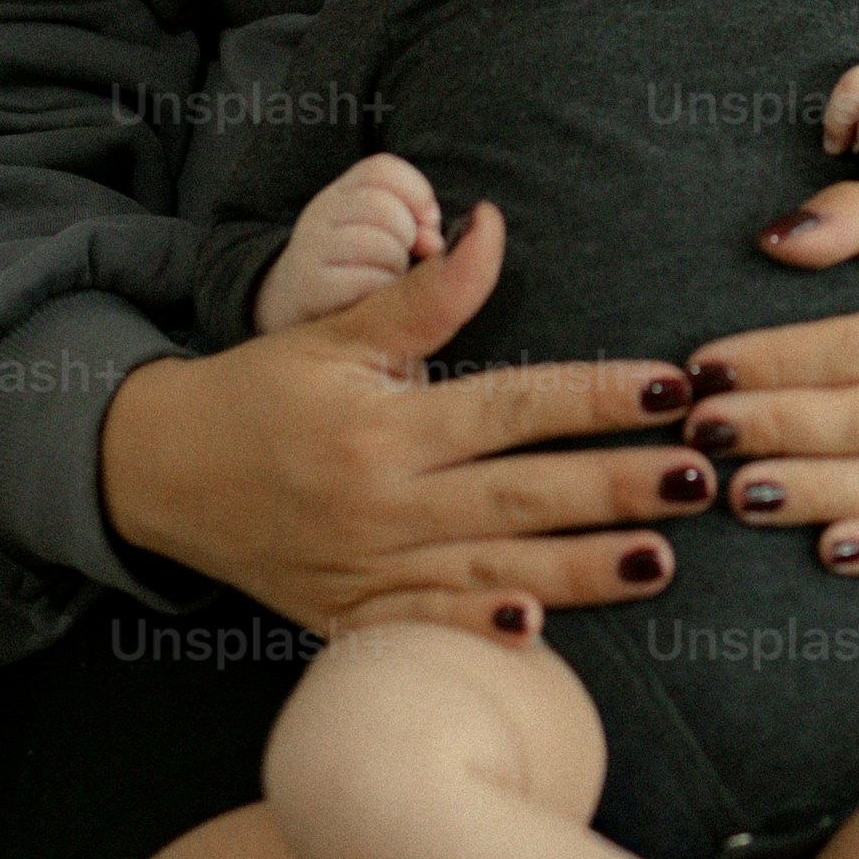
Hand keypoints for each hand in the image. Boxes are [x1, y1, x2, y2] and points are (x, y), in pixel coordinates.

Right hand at [99, 200, 717, 643]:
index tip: (672, 386)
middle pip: (522, 494)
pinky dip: (482, 632)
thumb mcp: (333, 330)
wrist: (158, 475)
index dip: (596, 396)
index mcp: (385, 424)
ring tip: (663, 560)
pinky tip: (543, 633)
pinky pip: (429, 630)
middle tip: (700, 477)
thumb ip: (422, 295)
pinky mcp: (353, 617)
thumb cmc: (259, 391)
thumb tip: (492, 225)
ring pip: (495, 571)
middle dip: (616, 487)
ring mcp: (369, 569)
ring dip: (583, 570)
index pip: (513, 406)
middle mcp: (383, 501)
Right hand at [253, 153, 445, 334]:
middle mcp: (321, 212)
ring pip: (377, 244)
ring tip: (384, 279)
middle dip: (407, 236)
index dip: (418, 194)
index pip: (382, 169)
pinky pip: (365, 281)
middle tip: (403, 258)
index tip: (426, 224)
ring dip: (395, 267)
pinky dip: (380, 291)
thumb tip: (434, 242)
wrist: (291, 307)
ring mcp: (311, 248)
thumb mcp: (382, 234)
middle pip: (382, 206)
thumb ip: (416, 226)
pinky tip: (370, 299)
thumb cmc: (354, 269)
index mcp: (342, 192)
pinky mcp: (310, 286)